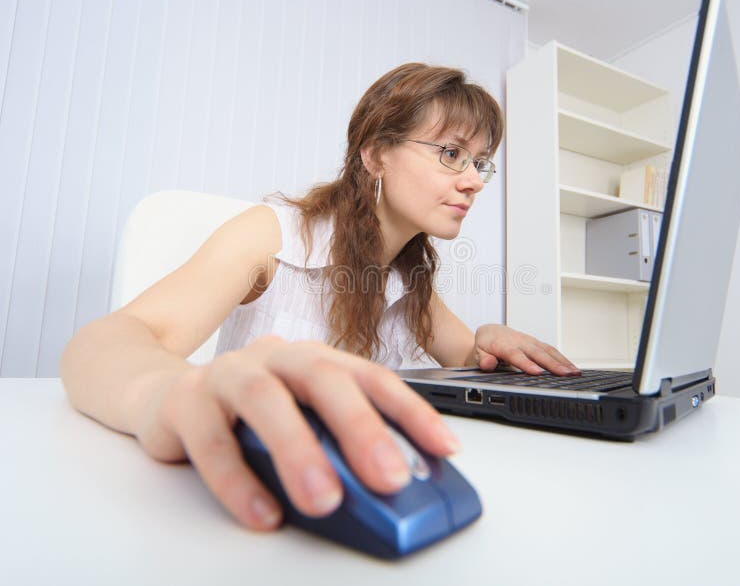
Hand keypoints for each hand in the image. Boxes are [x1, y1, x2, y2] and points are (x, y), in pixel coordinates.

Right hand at [133, 336, 459, 530]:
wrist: (163, 393)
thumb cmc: (246, 413)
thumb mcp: (299, 423)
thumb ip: (334, 446)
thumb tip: (385, 491)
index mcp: (313, 360)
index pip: (371, 378)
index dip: (410, 411)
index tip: (443, 448)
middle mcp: (276, 359)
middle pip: (323, 379)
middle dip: (362, 428)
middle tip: (390, 477)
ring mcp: (229, 374)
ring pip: (265, 402)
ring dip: (298, 452)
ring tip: (323, 500)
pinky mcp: (184, 401)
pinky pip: (212, 441)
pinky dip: (237, 481)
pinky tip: (261, 513)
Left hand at [474, 324, 579, 375]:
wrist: (491, 332)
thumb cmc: (486, 344)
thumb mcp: (478, 352)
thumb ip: (483, 359)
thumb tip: (488, 363)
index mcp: (503, 344)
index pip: (516, 355)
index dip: (527, 364)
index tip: (537, 372)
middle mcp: (519, 341)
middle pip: (537, 353)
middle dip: (552, 364)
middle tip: (565, 374)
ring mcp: (530, 341)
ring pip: (548, 351)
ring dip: (562, 362)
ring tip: (574, 373)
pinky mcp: (537, 343)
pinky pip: (552, 351)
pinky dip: (563, 359)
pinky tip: (572, 368)